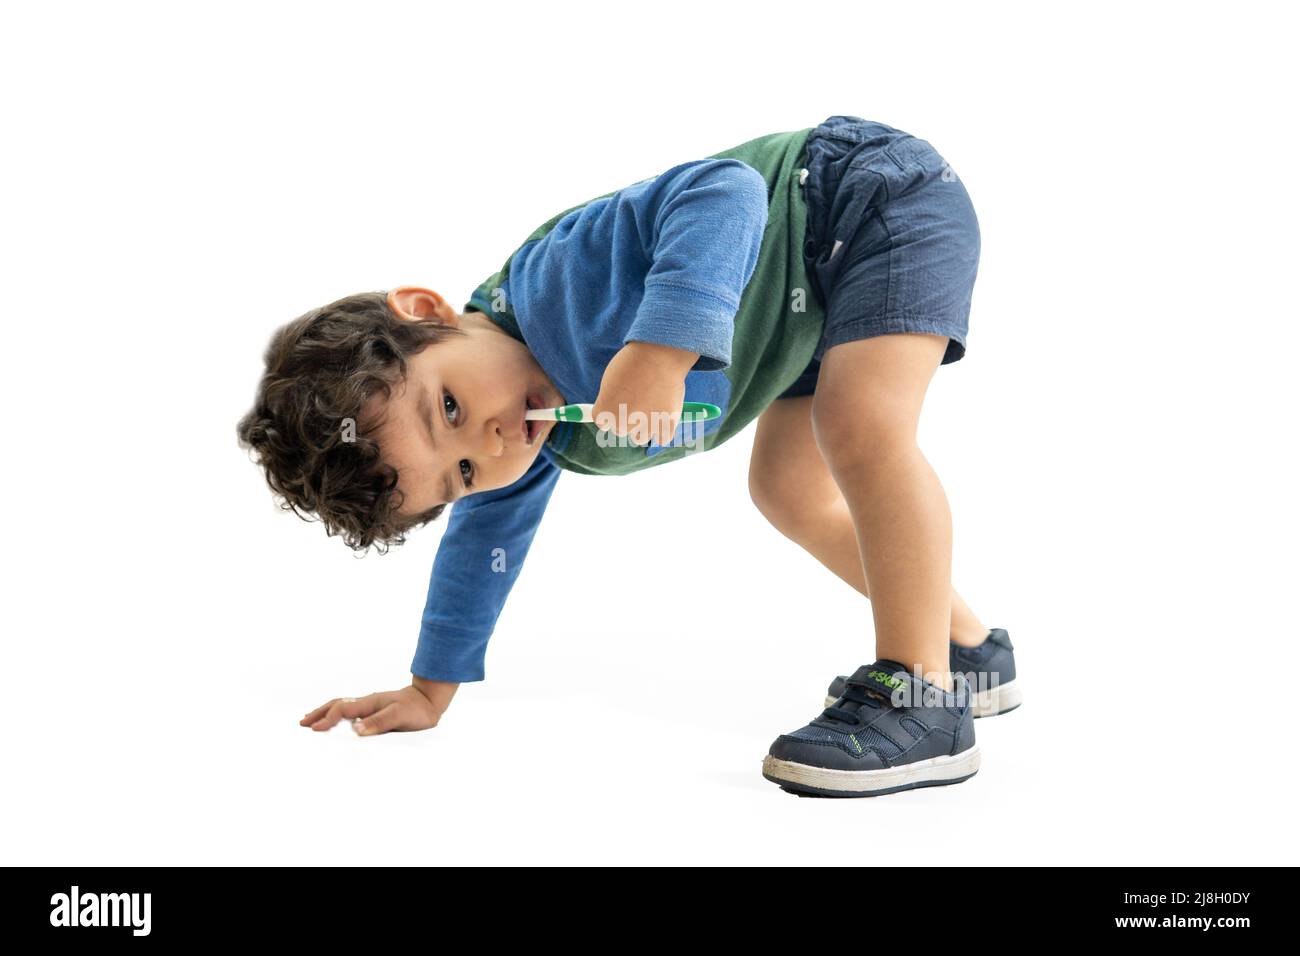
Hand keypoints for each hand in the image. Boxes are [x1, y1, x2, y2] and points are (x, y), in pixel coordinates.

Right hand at [299, 677, 458, 735]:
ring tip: (310, 720)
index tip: (314, 731)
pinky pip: (349, 712)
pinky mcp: (373, 711)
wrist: (430, 700)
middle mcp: (366, 703)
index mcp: (369, 704)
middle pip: (336, 704)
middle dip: (318, 713)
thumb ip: (379, 723)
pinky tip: (337, 722)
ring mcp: (369, 706)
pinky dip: (336, 715)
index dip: (327, 720)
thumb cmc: (417, 710)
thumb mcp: (400, 716)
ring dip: (324, 713)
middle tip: (302, 723)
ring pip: (341, 706)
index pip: (342, 710)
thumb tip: (356, 730)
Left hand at [591, 341, 696, 445]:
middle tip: (638, 399)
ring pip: (640, 437)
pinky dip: (663, 429)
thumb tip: (612, 416)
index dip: (611, 412)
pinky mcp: (666, 425)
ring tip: (651, 406)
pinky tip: (663, 415)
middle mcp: (621, 423)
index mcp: (604, 412)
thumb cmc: (633, 363)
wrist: (659, 355)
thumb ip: (610, 400)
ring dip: (643, 426)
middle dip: (627, 418)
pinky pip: (662, 438)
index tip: (619, 401)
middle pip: (621, 429)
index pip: (603, 423)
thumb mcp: (611, 380)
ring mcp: (644, 426)